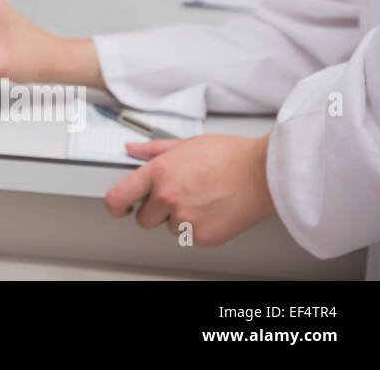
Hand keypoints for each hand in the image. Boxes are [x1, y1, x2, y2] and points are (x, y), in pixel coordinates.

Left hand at [104, 133, 276, 246]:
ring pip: (168, 227)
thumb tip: (131, 149)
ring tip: (201, 199)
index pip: (118, 198)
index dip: (116, 206)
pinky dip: (198, 228)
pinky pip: (190, 236)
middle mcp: (167, 197)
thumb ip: (154, 150)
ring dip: (178, 218)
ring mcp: (184, 219)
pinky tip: (212, 210)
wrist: (264, 174)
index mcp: (159, 173)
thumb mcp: (186, 144)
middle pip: (143, 218)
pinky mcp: (202, 236)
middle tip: (176, 198)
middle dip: (155, 211)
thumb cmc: (231, 156)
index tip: (120, 207)